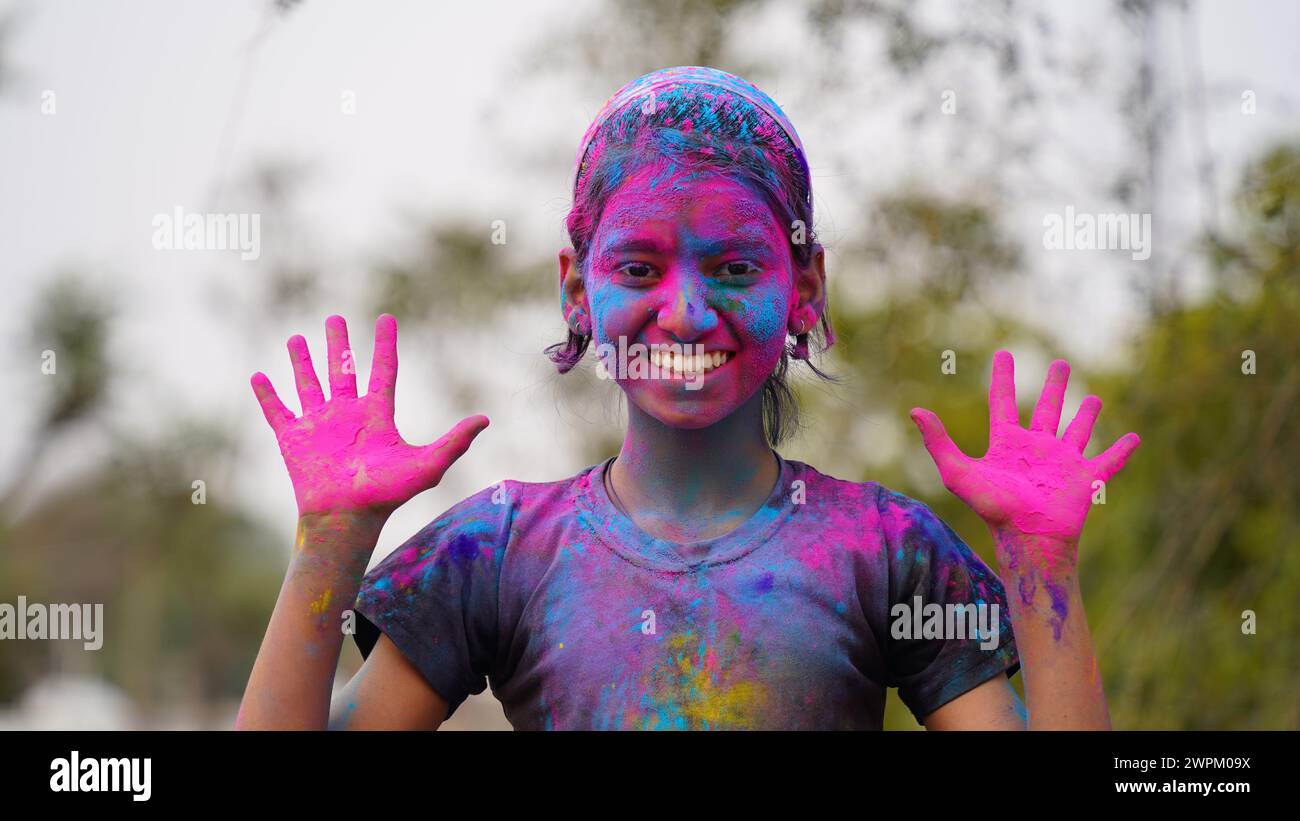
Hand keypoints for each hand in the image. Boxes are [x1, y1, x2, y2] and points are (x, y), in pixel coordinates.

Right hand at [250, 314, 488, 518]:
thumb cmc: (387, 495)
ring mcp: (318, 425)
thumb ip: (454, 441)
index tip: (386, 318)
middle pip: (341, 370)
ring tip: (296, 338)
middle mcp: (346, 414)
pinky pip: (277, 411)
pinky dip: (266, 394)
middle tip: (335, 318)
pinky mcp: (292, 438)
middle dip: (337, 344)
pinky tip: (258, 376)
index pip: (383, 371)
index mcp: (376, 415)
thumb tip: (485, 420)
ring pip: (308, 384)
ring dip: (301, 362)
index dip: (386, 345)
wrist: (347, 517)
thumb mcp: (427, 465)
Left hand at [909, 350, 1137, 547]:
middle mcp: (1037, 449)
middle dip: (1055, 387)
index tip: (1004, 355)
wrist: (1029, 538)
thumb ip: (938, 441)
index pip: (1004, 402)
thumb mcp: (958, 471)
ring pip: (1078, 431)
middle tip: (1061, 363)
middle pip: (1047, 410)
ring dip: (1086, 414)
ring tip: (1094, 398)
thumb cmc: (993, 508)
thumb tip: (915, 410)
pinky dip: (1122, 451)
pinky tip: (1133, 438)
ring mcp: (1063, 463)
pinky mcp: (1086, 478)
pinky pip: (1109, 461)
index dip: (1003, 379)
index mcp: (1008, 444)